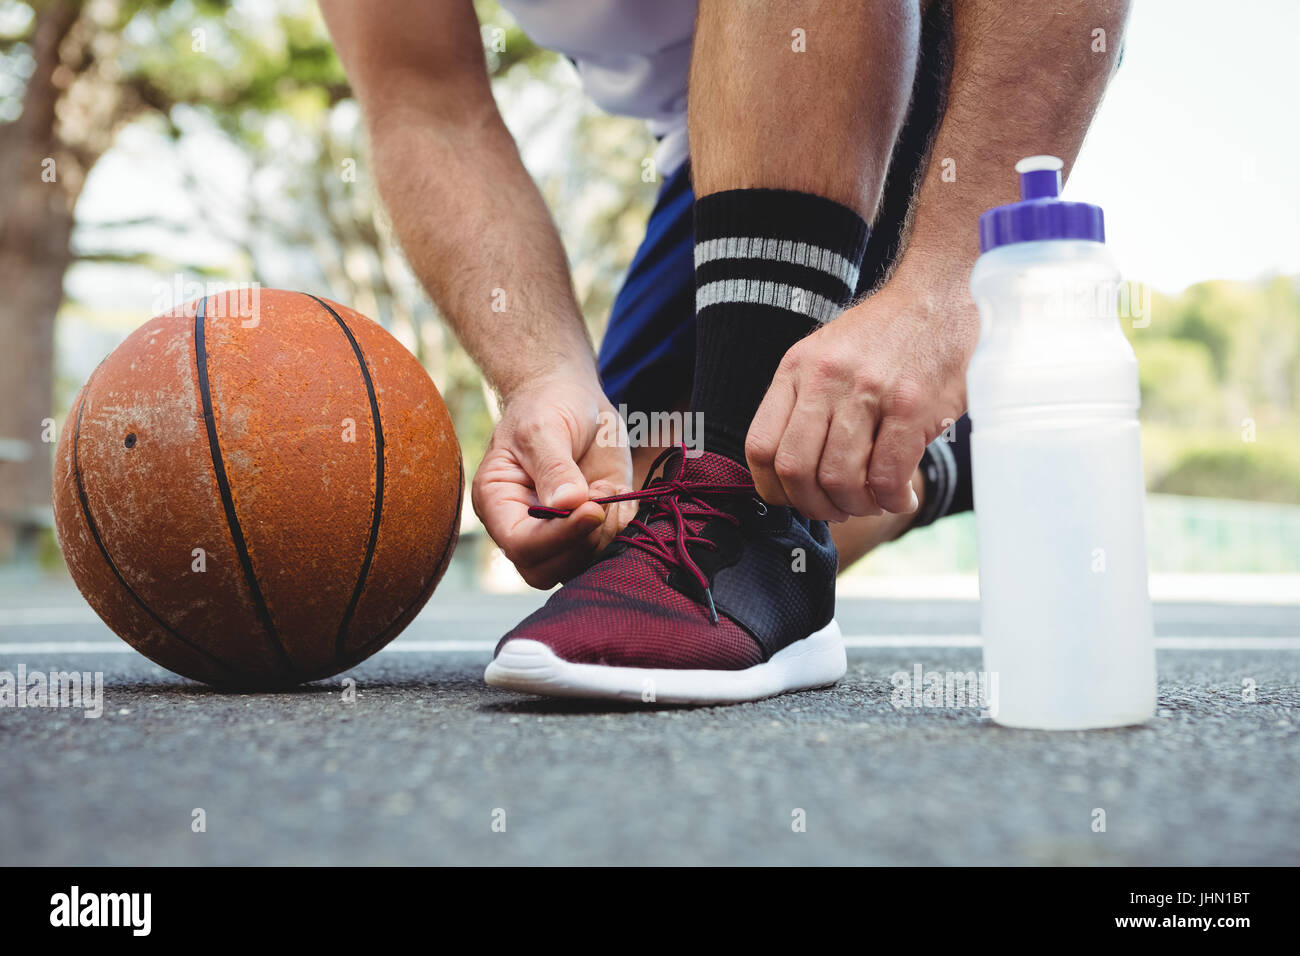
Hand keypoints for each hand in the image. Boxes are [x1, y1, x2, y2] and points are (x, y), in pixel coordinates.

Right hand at [471, 370, 635, 588]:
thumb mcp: (544, 428)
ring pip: (581, 565)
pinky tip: (616, 488)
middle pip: (547, 570)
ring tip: (608, 486)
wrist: (571, 397)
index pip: (520, 545)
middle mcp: (525, 527)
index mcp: (498, 504)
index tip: (591, 509)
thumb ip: (554, 467)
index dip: (556, 537)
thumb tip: (566, 503)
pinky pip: (610, 547)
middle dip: (582, 542)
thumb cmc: (546, 407)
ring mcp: (560, 531)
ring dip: (605, 532)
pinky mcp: (591, 527)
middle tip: (602, 497)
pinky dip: (622, 524)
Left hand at [745, 273, 977, 519]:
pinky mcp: (910, 405)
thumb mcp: (826, 354)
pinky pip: (886, 475)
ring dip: (856, 505)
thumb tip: (793, 474)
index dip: (774, 489)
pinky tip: (899, 496)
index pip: (760, 447)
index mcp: (795, 369)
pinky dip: (891, 499)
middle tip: (838, 509)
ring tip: (872, 502)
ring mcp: (866, 391)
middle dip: (815, 506)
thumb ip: (805, 403)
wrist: (938, 295)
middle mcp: (824, 379)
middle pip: (796, 470)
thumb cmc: (884, 335)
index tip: (795, 499)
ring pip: (839, 479)